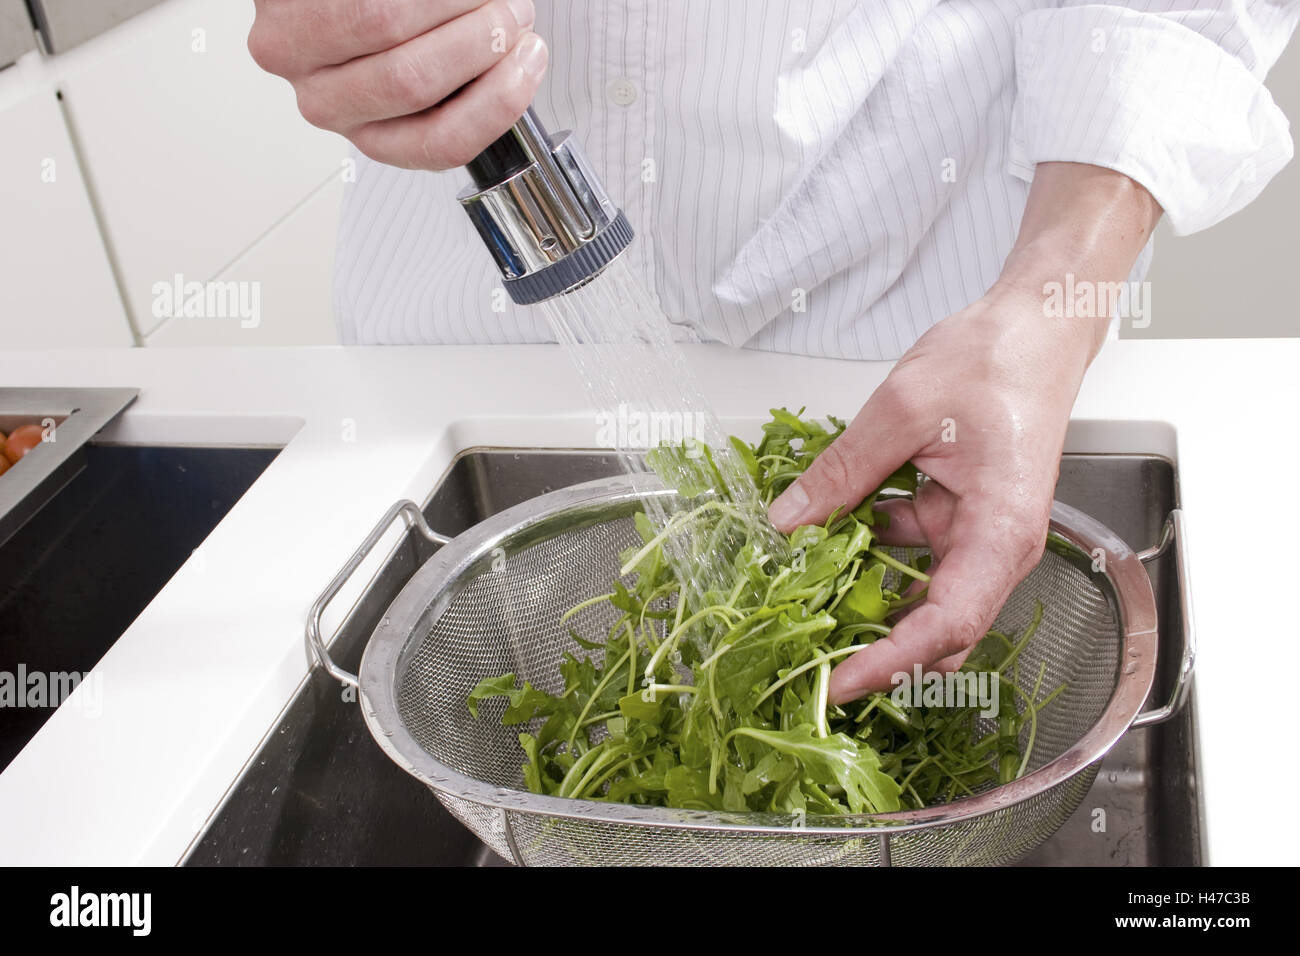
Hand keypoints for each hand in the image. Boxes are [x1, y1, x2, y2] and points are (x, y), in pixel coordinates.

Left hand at [249, 0, 546, 169]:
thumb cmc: (376, 26)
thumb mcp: (422, 70)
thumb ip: (463, 81)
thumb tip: (514, 61)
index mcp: (375, 135)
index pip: (440, 144)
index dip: (498, 102)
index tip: (531, 58)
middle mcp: (326, 105)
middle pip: (413, 80)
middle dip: (481, 41)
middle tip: (514, 13)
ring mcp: (293, 54)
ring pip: (381, 25)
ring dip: (453, 2)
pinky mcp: (278, 4)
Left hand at [767, 162, 1160, 704]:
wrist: (1034, 328)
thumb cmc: (998, 360)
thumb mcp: (902, 409)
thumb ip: (844, 469)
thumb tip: (788, 521)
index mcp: (1001, 532)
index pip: (946, 626)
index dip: (889, 662)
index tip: (838, 683)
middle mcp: (996, 548)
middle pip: (936, 628)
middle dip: (875, 649)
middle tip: (808, 659)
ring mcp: (976, 536)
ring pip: (919, 596)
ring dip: (865, 602)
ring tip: (804, 607)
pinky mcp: (956, 518)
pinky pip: (910, 555)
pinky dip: (868, 556)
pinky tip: (823, 546)